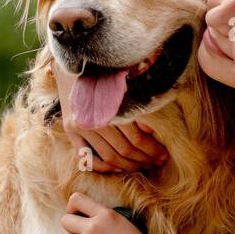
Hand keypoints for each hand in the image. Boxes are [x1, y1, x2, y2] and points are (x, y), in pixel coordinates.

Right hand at [53, 57, 168, 172]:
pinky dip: (103, 167)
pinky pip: (86, 158)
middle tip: (157, 163)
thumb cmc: (107, 76)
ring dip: (129, 166)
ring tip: (143, 166)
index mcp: (110, 107)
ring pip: (109, 157)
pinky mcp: (70, 131)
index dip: (152, 150)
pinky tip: (118, 168)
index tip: (164, 155)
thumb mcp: (125, 87)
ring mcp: (79, 126)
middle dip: (144, 160)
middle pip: (124, 150)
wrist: (76, 65)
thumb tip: (152, 132)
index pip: (136, 138)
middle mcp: (93, 119)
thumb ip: (138, 108)